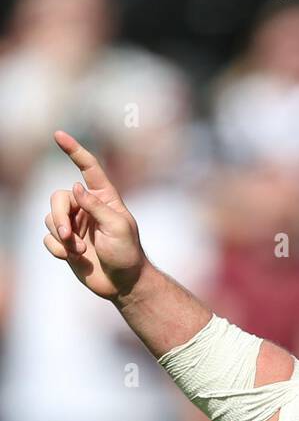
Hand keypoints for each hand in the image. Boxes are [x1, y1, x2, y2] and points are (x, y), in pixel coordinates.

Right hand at [44, 131, 147, 298]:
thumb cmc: (128, 254)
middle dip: (59, 216)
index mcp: (104, 198)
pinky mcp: (66, 243)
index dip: (74, 150)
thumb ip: (97, 206)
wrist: (124, 284)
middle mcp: (86, 207)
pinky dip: (58, 249)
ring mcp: (75, 225)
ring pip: (50, 218)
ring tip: (80, 252)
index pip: (88, 168)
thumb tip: (76, 187)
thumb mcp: (118, 227)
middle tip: (67, 235)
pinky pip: (48, 239)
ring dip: (62, 237)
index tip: (58, 135)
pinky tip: (74, 258)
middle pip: (58, 198)